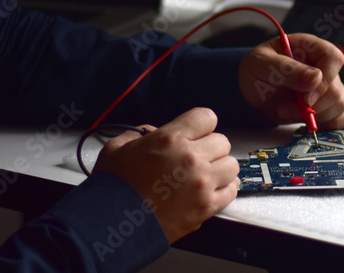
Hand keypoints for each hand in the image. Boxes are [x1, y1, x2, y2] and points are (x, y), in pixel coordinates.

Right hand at [93, 108, 239, 242]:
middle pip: (222, 142)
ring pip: (231, 165)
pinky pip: (232, 191)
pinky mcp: (206, 206)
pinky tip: (211, 190)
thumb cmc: (113, 188)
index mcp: (171, 139)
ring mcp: (202, 183)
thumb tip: (155, 131)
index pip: (207, 117)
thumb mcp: (118, 148)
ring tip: (204, 175)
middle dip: (209, 148)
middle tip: (195, 158)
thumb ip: (140, 133)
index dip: (200, 125)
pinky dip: (225, 189)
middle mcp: (191, 158)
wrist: (112, 225)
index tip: (195, 133)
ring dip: (219, 168)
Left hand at [238, 33, 343, 128]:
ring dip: (314, 116)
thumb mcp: (261, 64)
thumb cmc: (257, 69)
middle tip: (284, 108)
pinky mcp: (328, 104)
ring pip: (340, 105)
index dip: (325, 79)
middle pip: (336, 89)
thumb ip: (286, 69)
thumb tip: (316, 78)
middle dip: (312, 106)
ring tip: (287, 111)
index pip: (334, 58)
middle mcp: (324, 66)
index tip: (306, 98)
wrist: (252, 89)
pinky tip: (308, 121)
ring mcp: (329, 86)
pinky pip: (343, 115)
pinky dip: (328, 124)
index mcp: (311, 48)